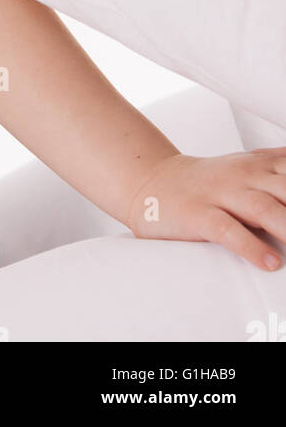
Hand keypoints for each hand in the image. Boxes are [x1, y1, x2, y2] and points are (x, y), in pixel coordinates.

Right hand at [127, 148, 285, 271]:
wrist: (153, 181)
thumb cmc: (210, 182)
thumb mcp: (251, 166)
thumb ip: (282, 167)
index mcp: (261, 163)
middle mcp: (245, 174)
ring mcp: (221, 193)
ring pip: (264, 208)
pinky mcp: (199, 214)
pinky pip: (228, 230)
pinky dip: (251, 247)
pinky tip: (271, 263)